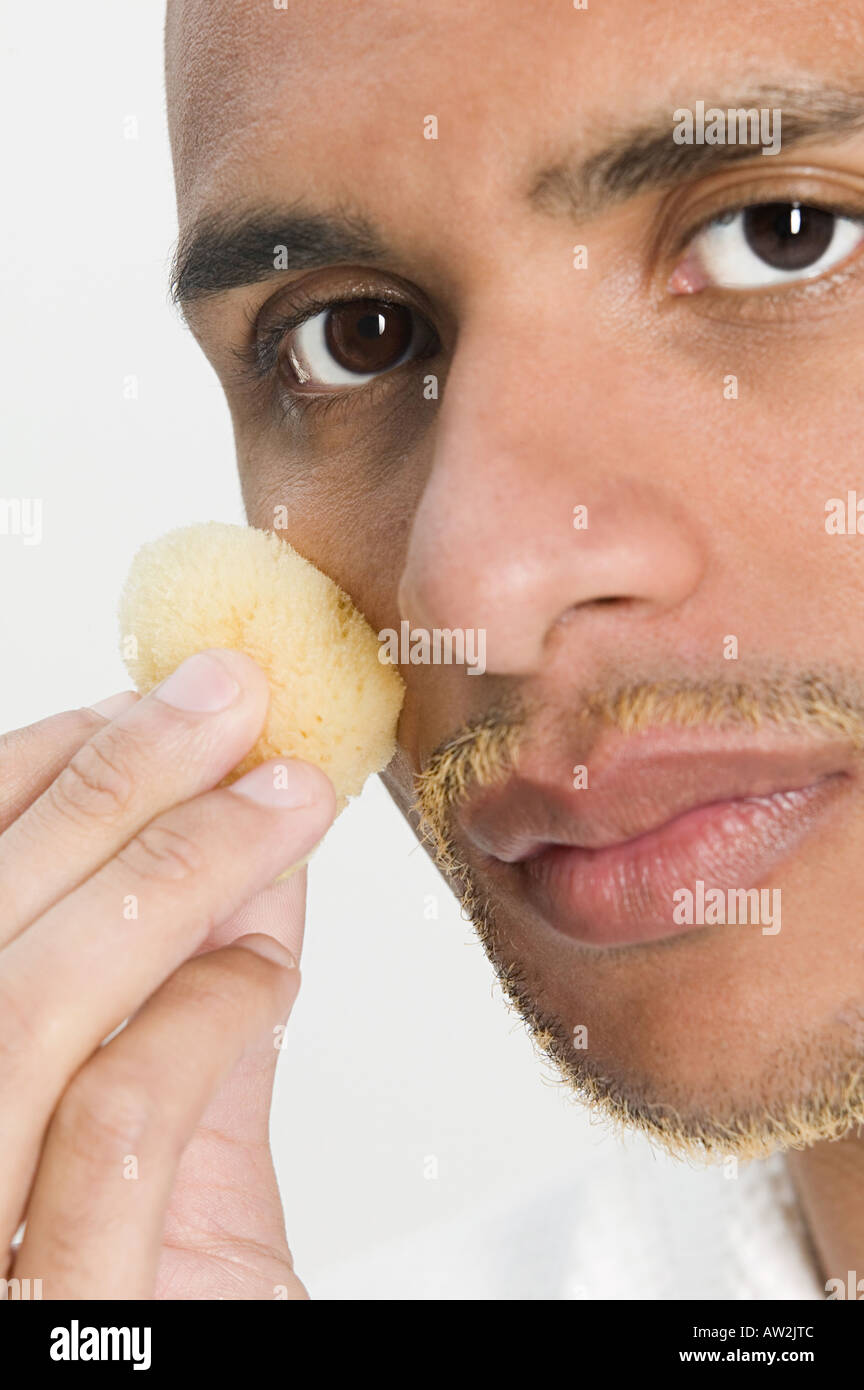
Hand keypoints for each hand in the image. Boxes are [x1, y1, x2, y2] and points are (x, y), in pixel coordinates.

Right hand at [0, 649, 334, 1298]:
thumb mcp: (156, 1137)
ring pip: (25, 1009)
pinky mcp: (43, 1326)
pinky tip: (270, 966)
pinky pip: (112, 1132)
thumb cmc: (154, 1297)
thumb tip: (248, 839)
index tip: (137, 699)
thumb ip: (184, 997)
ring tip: (284, 796)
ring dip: (171, 872)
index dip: (35, 774)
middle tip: (226, 695)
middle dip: (109, 783)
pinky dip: (198, 1020)